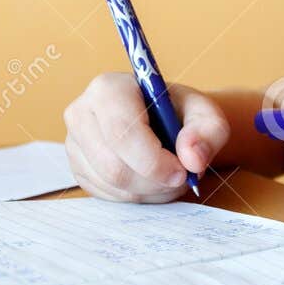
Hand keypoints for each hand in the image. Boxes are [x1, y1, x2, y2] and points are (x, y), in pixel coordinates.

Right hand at [62, 73, 229, 202]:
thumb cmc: (181, 113)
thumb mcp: (206, 115)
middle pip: (113, 166)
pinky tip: (152, 180)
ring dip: (150, 191)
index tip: (182, 172)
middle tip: (181, 178)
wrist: (165, 120)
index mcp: (109, 88)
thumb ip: (209, 132)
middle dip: (154, 181)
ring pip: (111, 185)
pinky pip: (106, 195)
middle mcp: (82, 113)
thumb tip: (192, 158)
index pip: (122, 133)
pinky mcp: (78, 168)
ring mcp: (74, 143)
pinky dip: (137, 196)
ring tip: (170, 176)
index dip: (153, 161)